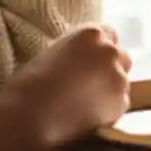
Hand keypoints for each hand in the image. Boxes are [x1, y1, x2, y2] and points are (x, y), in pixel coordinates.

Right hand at [0, 24, 132, 150]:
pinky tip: (88, 116)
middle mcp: (110, 51)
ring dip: (110, 88)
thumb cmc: (28, 85)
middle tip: (89, 83)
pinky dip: (109, 109)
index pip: (108, 33)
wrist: (29, 117)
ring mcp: (119, 77)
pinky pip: (119, 103)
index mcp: (90, 34)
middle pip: (120, 56)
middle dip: (108, 67)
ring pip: (122, 80)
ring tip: (86, 103)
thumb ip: (75, 52)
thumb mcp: (51, 54)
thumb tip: (82, 61)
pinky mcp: (121, 103)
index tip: (89, 61)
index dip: (98, 49)